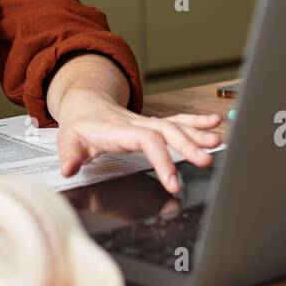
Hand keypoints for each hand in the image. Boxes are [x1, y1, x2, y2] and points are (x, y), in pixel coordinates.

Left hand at [55, 90, 221, 194]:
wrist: (84, 104)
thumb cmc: (79, 126)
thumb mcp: (68, 141)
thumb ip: (70, 156)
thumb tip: (69, 169)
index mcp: (118, 130)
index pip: (146, 141)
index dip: (162, 159)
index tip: (173, 182)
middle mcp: (137, 124)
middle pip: (167, 131)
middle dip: (188, 146)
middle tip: (207, 161)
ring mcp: (147, 122)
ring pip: (176, 125)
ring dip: (197, 133)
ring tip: (217, 141)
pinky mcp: (153, 123)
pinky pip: (177, 120)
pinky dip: (196, 122)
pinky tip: (214, 122)